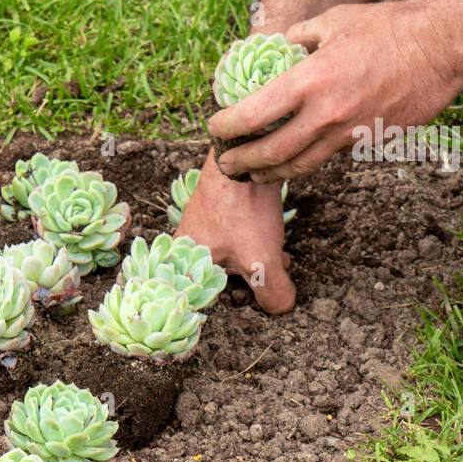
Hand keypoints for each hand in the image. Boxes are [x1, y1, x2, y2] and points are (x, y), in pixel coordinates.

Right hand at [175, 151, 295, 313]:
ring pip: (233, 259)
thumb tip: (281, 308)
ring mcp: (202, 229)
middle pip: (220, 280)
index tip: (248, 301)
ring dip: (257, 261)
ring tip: (279, 258)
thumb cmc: (242, 209)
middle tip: (271, 277)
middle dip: (250, 281)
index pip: (200, 300)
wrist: (246, 154)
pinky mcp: (219, 214)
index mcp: (181, 263)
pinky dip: (257, 244)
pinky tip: (275, 242)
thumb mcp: (261, 260)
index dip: (228, 305)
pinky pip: (238, 240)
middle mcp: (185, 247)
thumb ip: (272, 292)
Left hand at [207, 0, 462, 182]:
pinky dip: (304, 160)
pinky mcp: (368, 142)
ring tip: (251, 173)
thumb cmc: (389, 27)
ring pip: (299, 165)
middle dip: (241, 162)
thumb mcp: (334, 20)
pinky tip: (292, 158)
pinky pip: (328, 156)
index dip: (226, 127)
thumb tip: (277, 47)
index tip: (214, 128)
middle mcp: (326, 114)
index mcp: (310, 81)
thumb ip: (300, 38)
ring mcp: (349, 133)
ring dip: (269, 172)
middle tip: (224, 163)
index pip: (253, 115)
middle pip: (271, 153)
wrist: (444, 47)